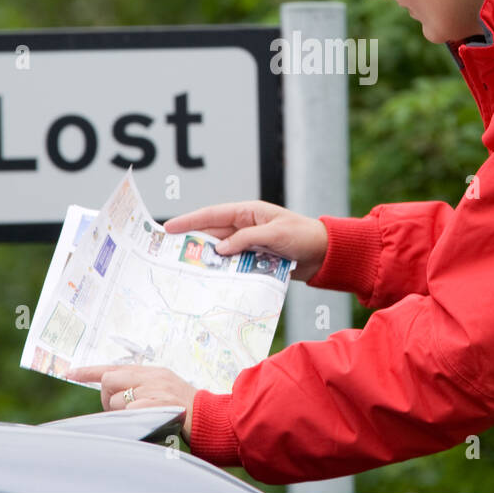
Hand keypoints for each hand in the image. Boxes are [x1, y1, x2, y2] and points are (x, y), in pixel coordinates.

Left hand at [66, 364, 198, 442]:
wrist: (209, 417)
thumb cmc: (184, 408)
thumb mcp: (163, 389)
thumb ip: (141, 387)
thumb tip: (113, 394)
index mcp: (151, 372)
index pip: (113, 367)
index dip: (89, 371)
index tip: (70, 372)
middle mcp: (151, 376)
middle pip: (109, 380)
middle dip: (108, 398)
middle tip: (122, 410)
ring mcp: (155, 389)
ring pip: (117, 400)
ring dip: (123, 413)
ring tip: (142, 416)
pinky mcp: (158, 403)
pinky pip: (130, 411)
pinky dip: (133, 418)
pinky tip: (147, 420)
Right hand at [163, 200, 328, 282]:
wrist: (325, 254)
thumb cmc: (304, 236)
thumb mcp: (275, 235)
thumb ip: (246, 240)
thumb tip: (219, 250)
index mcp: (248, 212)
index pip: (213, 214)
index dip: (189, 221)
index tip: (168, 228)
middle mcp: (245, 226)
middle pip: (212, 234)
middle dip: (192, 242)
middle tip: (168, 253)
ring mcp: (250, 244)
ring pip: (221, 251)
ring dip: (207, 260)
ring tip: (185, 270)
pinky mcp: (255, 259)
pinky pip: (234, 264)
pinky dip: (223, 271)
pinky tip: (212, 281)